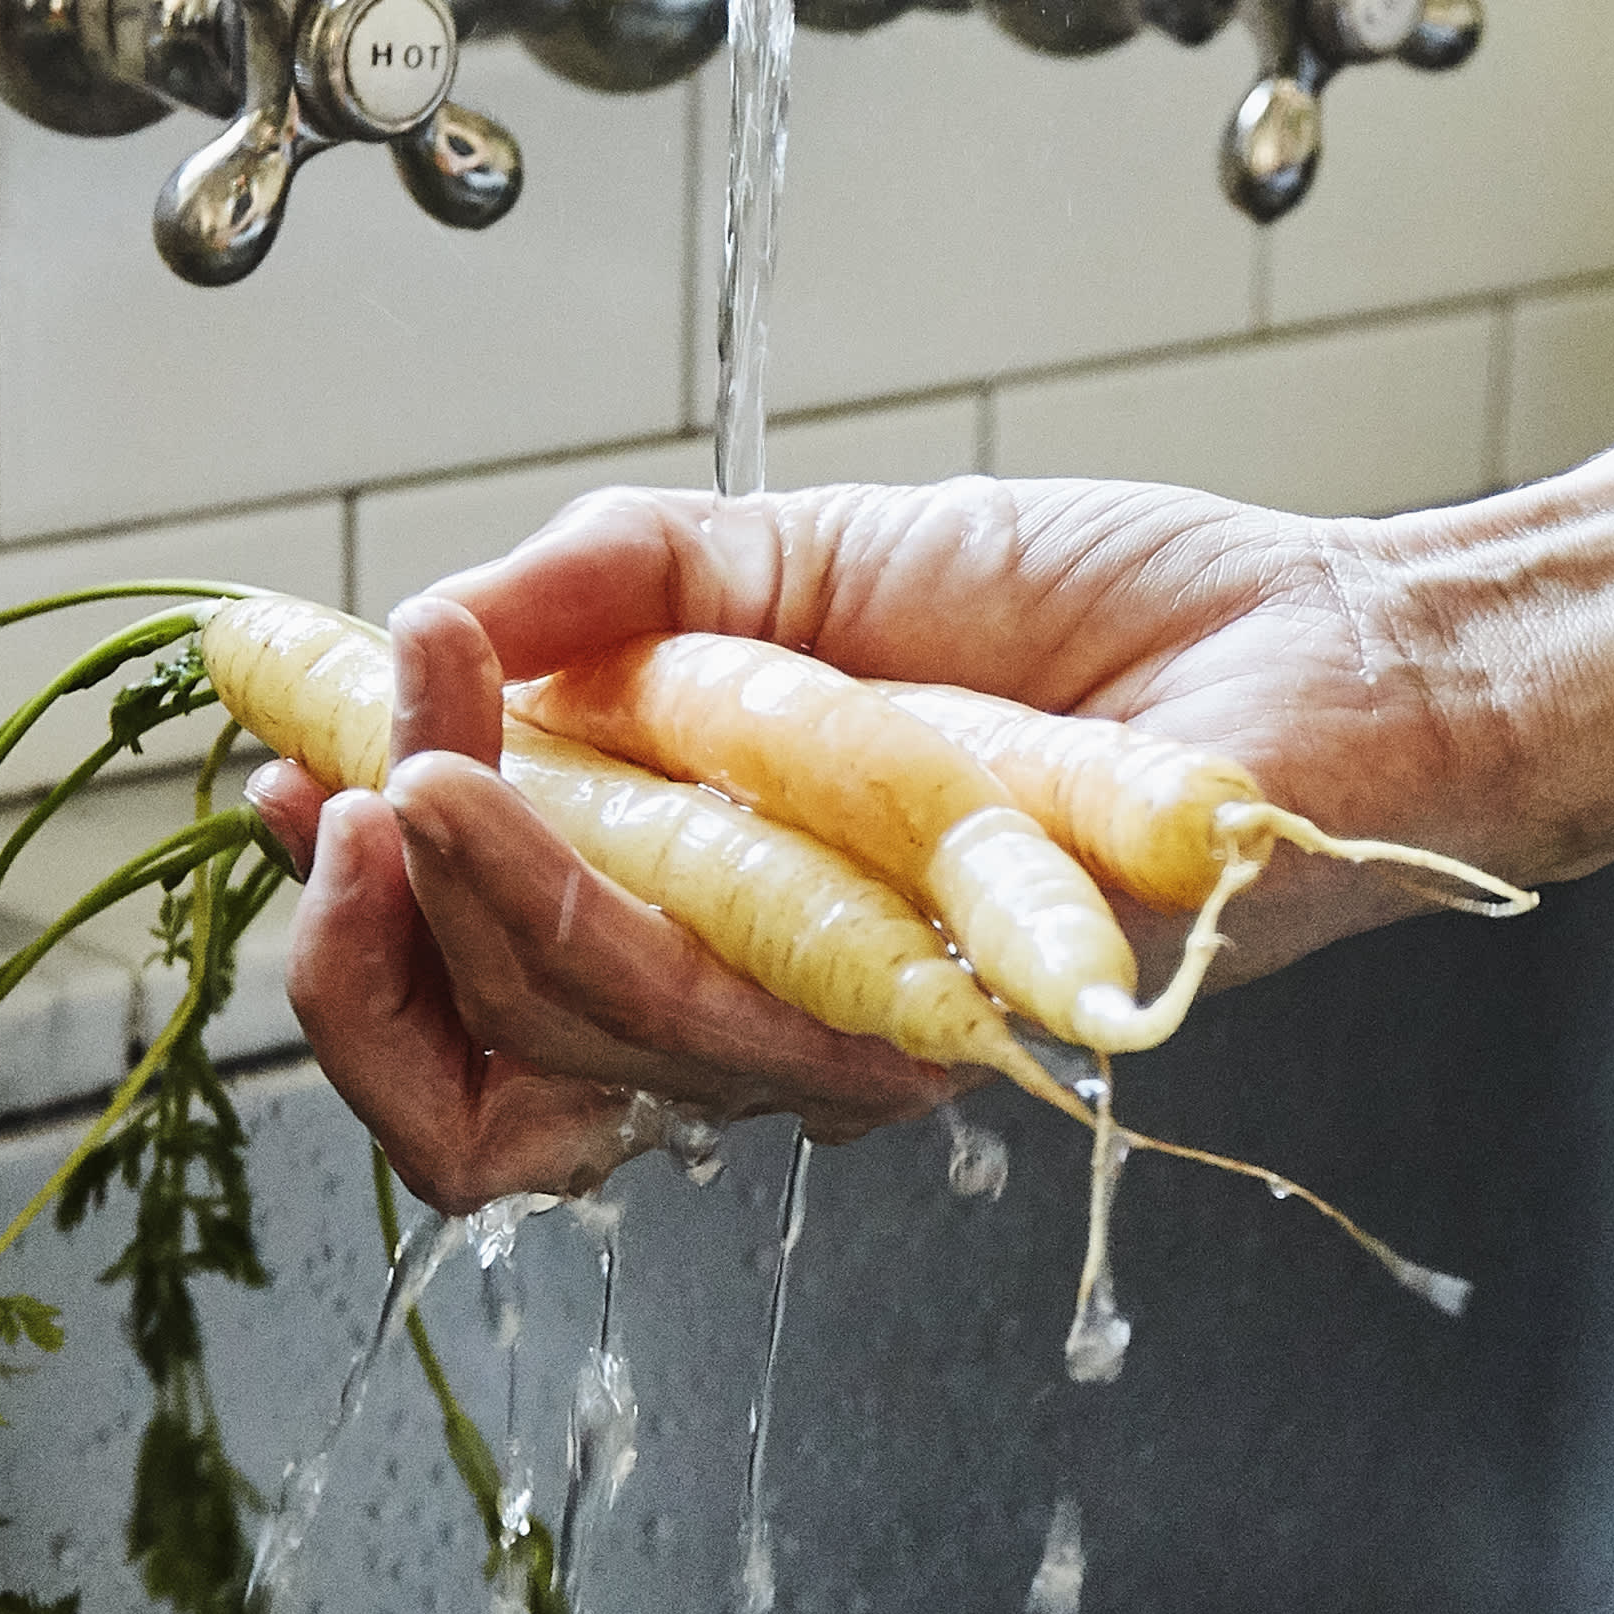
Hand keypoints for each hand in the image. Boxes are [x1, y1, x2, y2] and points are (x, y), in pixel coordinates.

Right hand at [252, 476, 1547, 1215]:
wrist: (1327, 643)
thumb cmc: (1104, 617)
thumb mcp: (803, 557)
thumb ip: (613, 580)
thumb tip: (428, 619)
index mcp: (715, 918)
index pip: (488, 1023)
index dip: (361, 949)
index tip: (287, 797)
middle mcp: (768, 1011)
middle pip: (498, 1056)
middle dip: (375, 924)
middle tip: (338, 778)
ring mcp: (848, 1038)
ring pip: (586, 1040)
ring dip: (467, 896)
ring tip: (414, 764)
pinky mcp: (936, 1038)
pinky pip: (722, 1025)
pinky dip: (586, 908)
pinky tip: (513, 794)